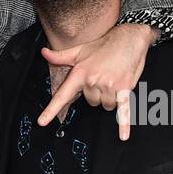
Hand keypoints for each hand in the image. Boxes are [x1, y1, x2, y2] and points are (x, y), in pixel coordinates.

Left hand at [38, 23, 158, 140]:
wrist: (130, 37)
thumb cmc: (104, 44)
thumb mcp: (79, 50)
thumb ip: (60, 56)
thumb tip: (43, 53)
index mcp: (80, 73)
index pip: (63, 95)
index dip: (51, 110)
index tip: (42, 122)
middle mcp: (93, 81)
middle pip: (90, 102)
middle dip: (96, 94)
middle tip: (102, 78)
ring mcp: (109, 86)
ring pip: (105, 106)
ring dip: (109, 98)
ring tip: (113, 81)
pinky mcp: (125, 89)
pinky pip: (124, 110)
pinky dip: (124, 124)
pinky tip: (123, 136)